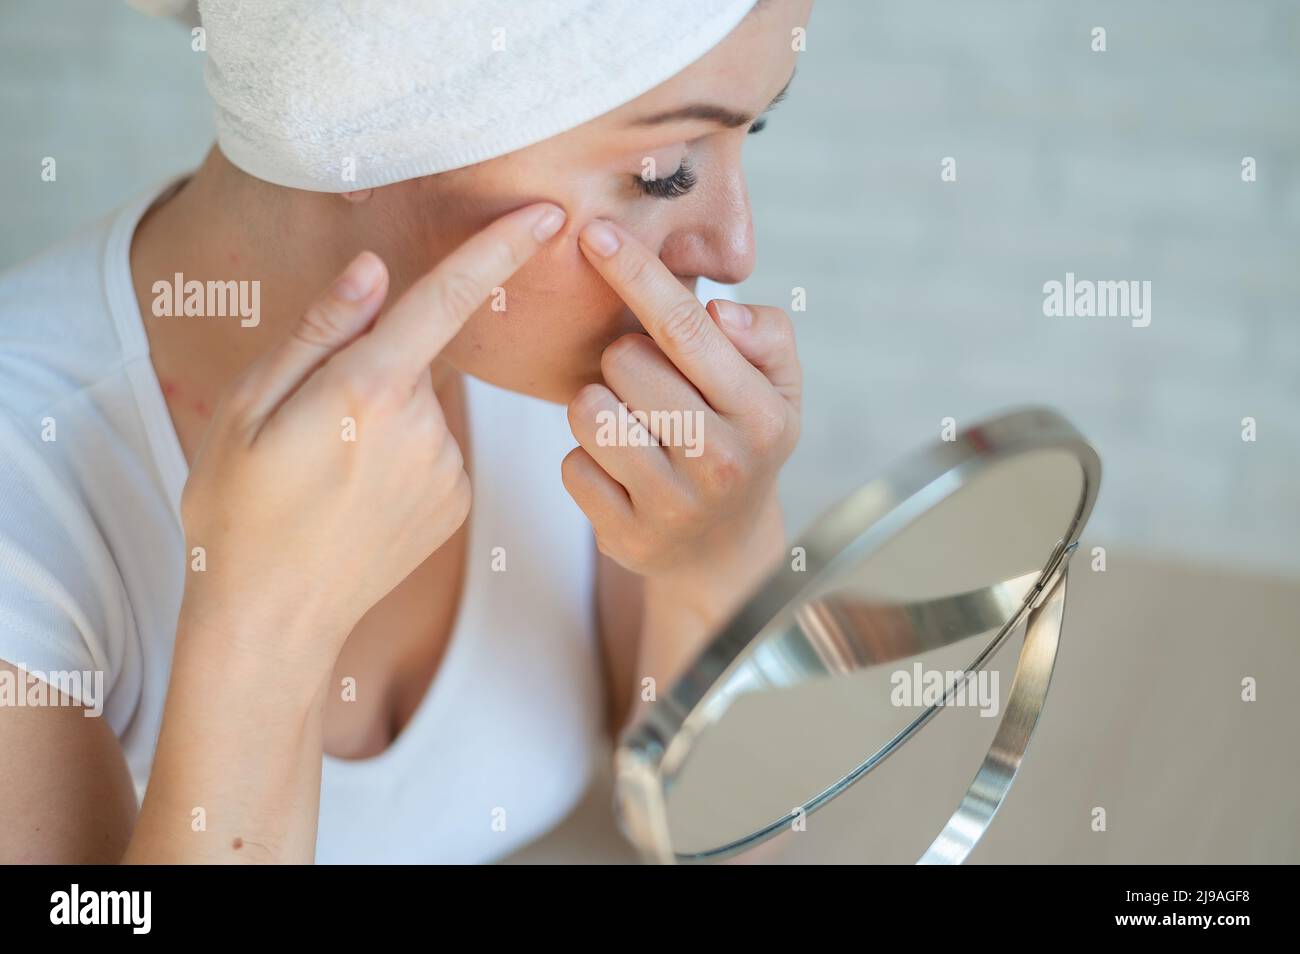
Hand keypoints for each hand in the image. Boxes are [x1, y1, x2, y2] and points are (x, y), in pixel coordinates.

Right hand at [178, 202, 566, 673]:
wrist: (272, 617)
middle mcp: (424, 426)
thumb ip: (321, 331)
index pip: (447, 298)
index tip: (547, 212)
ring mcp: (449, 469)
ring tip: (327, 473)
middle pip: (413, 357)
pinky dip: (401, 455)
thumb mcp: (249, 407)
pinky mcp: (458, 500)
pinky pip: (434, 447)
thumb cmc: (240, 509)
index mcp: (366, 391)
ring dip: (383, 417)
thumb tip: (375, 270)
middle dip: (372, 369)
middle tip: (308, 427)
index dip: (499, 249)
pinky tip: (358, 496)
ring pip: (423, 405)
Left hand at [564, 218, 801, 578]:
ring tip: (631, 424)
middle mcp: (720, 460)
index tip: (595, 234)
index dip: (636, 273)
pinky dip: (587, 461)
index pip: (686, 328)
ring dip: (599, 407)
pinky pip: (572, 465)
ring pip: (588, 411)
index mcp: (760, 413)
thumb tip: (721, 311)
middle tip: (650, 388)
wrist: (723, 548)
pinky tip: (620, 472)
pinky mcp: (625, 536)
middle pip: (624, 362)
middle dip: (625, 360)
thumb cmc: (743, 440)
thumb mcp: (778, 388)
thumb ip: (766, 334)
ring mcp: (672, 505)